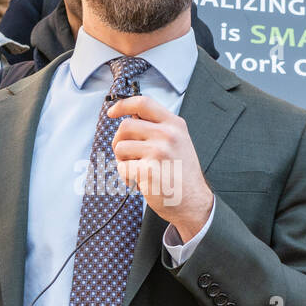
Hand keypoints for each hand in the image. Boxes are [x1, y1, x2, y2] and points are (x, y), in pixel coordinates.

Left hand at [108, 95, 213, 240]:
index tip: (112, 112)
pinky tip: (138, 181)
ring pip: (120, 147)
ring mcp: (158, 152)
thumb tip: (129, 116)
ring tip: (136, 170)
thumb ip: (157, 127)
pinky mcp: (149, 170)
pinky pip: (122, 167)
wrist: (193, 202)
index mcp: (174, 124)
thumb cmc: (181, 173)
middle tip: (126, 155)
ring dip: (122, 160)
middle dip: (118, 141)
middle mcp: (168, 134)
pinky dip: (125, 176)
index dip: (122, 105)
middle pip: (125, 126)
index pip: (143, 103)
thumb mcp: (178, 141)